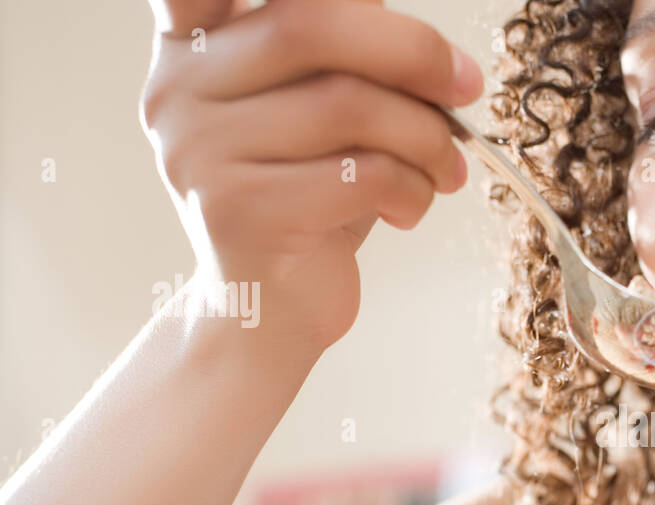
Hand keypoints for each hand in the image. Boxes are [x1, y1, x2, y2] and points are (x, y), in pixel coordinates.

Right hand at [140, 0, 482, 352]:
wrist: (272, 315)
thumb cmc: (311, 203)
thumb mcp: (324, 115)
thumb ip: (345, 53)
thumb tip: (424, 37)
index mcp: (193, 46)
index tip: (373, 4)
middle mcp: (179, 90)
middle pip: (308, 25)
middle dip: (411, 51)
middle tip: (466, 87)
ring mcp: (199, 152)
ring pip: (346, 104)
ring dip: (426, 136)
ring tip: (447, 169)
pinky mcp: (238, 213)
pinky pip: (361, 174)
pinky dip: (413, 188)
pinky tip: (412, 207)